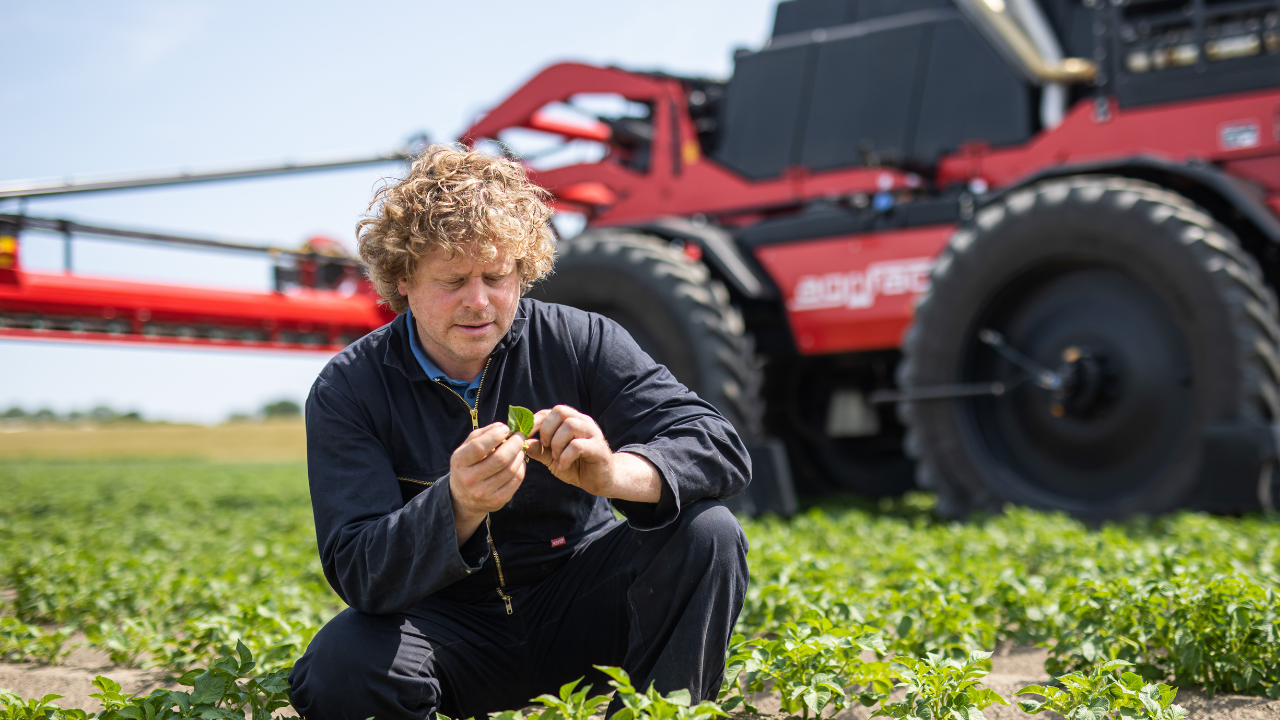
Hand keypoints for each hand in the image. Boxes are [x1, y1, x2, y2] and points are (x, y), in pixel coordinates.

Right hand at [449, 422, 525, 545]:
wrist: (464, 499)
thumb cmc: (468, 466)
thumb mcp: (466, 448)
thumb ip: (482, 434)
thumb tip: (503, 427)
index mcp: (460, 462)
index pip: (479, 447)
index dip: (496, 435)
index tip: (506, 429)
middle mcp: (470, 479)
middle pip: (500, 459)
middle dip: (515, 444)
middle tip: (519, 437)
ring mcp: (484, 492)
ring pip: (511, 470)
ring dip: (519, 455)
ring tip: (519, 449)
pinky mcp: (498, 501)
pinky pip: (516, 480)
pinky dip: (521, 467)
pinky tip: (518, 462)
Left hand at [527, 405, 661, 502]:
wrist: (601, 481)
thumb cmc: (577, 466)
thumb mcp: (553, 458)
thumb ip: (539, 450)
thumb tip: (523, 442)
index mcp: (572, 421)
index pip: (551, 411)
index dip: (535, 422)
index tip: (526, 436)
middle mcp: (583, 422)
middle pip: (561, 411)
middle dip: (547, 430)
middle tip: (545, 446)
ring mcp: (593, 433)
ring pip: (570, 425)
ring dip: (557, 444)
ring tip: (556, 458)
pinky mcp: (598, 448)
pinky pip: (577, 445)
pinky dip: (565, 457)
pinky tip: (563, 466)